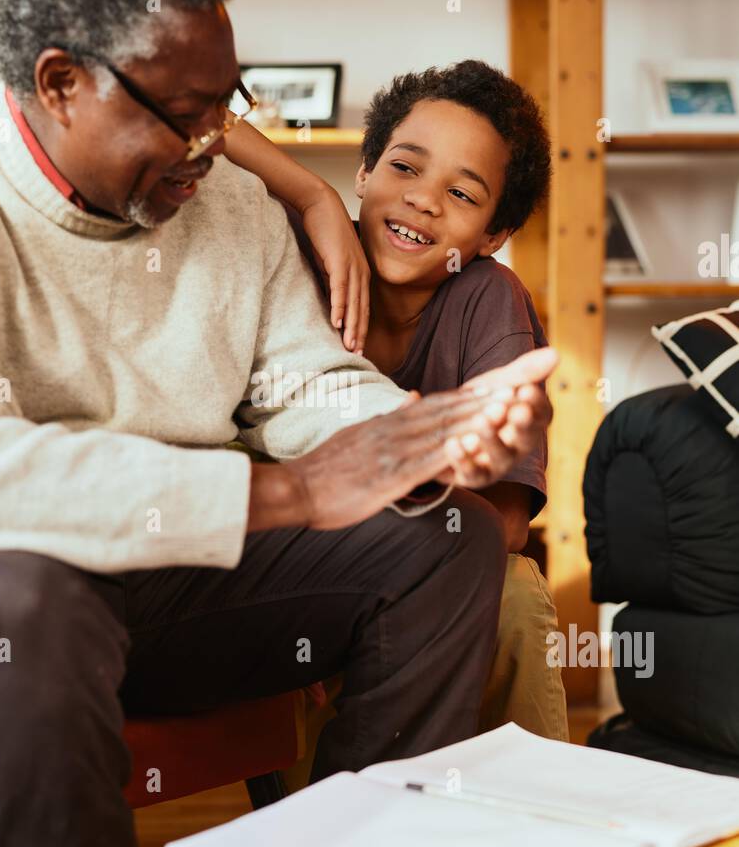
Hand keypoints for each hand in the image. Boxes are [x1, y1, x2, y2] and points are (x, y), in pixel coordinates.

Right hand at [283, 347, 556, 529]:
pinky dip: (455, 449)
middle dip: (512, 379)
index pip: (463, 392)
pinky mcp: (391, 475)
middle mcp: (407, 425)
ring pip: (453, 425)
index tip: (537, 362)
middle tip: (549, 360)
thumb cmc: (333, 467)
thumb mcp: (368, 433)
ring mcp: (400, 448)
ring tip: (526, 392)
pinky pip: (428, 462)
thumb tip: (414, 398)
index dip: (502, 375)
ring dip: (490, 409)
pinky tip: (478, 442)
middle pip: (469, 398)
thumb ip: (395, 416)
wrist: (297, 487)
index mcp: (406, 418)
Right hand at [300, 195, 369, 353]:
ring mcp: (352, 267)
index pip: (363, 306)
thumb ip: (332, 280)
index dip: (361, 328)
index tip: (358, 347)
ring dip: (352, 327)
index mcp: (361, 273)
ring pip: (354, 303)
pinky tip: (336, 323)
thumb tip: (330, 300)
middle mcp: (361, 272)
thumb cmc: (325, 232)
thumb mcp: (330, 261)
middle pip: (362, 309)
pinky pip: (340, 289)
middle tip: (358, 356)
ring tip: (350, 347)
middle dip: (360, 334)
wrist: (321, 205)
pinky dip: (339, 307)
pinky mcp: (339, 261)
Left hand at [434, 348, 556, 489]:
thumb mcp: (498, 383)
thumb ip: (524, 371)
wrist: (443, 427)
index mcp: (529, 422)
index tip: (525, 389)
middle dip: (522, 424)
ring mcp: (496, 464)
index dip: (536, 403)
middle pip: (526, 439)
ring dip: (492, 439)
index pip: (542, 414)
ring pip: (500, 457)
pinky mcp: (473, 476)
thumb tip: (555, 353)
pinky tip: (452, 443)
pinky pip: (471, 474)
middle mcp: (518, 446)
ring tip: (480, 420)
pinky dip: (462, 460)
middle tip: (514, 410)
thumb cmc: (479, 404)